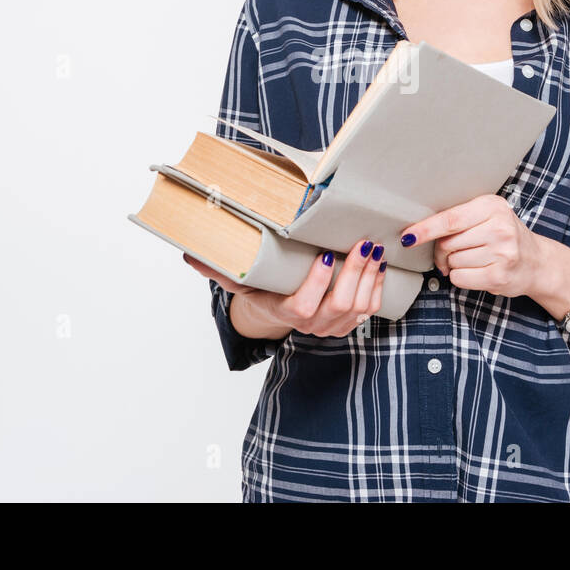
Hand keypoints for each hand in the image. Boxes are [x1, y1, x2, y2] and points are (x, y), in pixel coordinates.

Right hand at [183, 237, 388, 337]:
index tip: (327, 255)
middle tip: (362, 243)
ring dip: (369, 278)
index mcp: (284, 312)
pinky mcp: (348, 323)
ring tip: (373, 249)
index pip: (304, 306)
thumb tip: (189, 257)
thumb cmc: (262, 290)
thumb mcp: (240, 281)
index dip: (318, 283)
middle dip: (354, 273)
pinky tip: (379, 264)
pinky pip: (369, 310)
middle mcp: (311, 325)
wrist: (280, 309)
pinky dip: (377, 287)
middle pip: (338, 305)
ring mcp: (331, 327)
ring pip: (358, 307)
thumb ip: (220, 269)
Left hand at [399, 193, 551, 298]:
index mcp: (492, 206)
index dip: (426, 229)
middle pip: (447, 243)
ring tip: (475, 259)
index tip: (408, 236)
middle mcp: (500, 227)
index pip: (450, 219)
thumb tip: (417, 231)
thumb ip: (459, 218)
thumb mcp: (487, 216)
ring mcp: (502, 252)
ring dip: (454, 264)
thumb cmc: (503, 237)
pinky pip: (460, 278)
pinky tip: (477, 271)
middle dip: (442, 251)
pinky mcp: (499, 275)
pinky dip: (461, 277)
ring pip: (452, 261)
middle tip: (454, 251)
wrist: (536, 262)